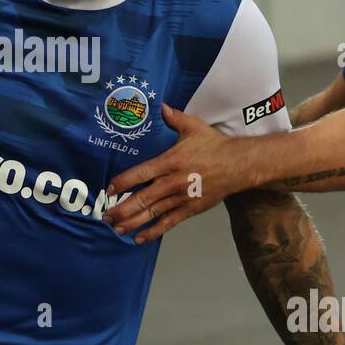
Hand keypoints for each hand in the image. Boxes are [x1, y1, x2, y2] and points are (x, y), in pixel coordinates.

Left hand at [102, 104, 248, 242]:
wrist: (239, 165)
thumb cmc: (214, 145)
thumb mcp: (194, 126)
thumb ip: (175, 118)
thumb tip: (161, 106)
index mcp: (170, 162)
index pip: (141, 173)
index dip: (123, 182)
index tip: (109, 190)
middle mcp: (172, 182)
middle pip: (143, 199)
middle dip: (122, 209)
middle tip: (105, 217)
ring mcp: (181, 198)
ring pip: (153, 213)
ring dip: (133, 222)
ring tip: (116, 229)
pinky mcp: (190, 209)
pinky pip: (169, 223)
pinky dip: (154, 232)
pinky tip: (140, 238)